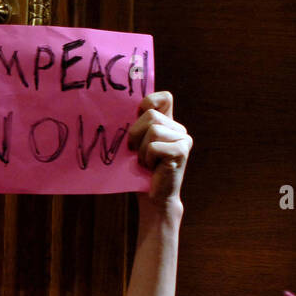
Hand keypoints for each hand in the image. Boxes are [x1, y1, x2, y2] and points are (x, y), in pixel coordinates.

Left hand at [127, 91, 191, 212]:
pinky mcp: (182, 151)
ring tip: (145, 161)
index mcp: (168, 123)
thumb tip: (112, 107)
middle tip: (136, 151)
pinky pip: (154, 146)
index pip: (164, 97)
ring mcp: (183, 139)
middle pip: (151, 115)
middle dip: (136, 133)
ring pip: (153, 130)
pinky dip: (147, 158)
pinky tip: (152, 168)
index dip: (149, 101)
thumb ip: (134, 125)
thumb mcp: (135, 143)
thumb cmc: (139, 170)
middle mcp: (178, 128)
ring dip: (141, 149)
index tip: (138, 116)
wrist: (153, 197)